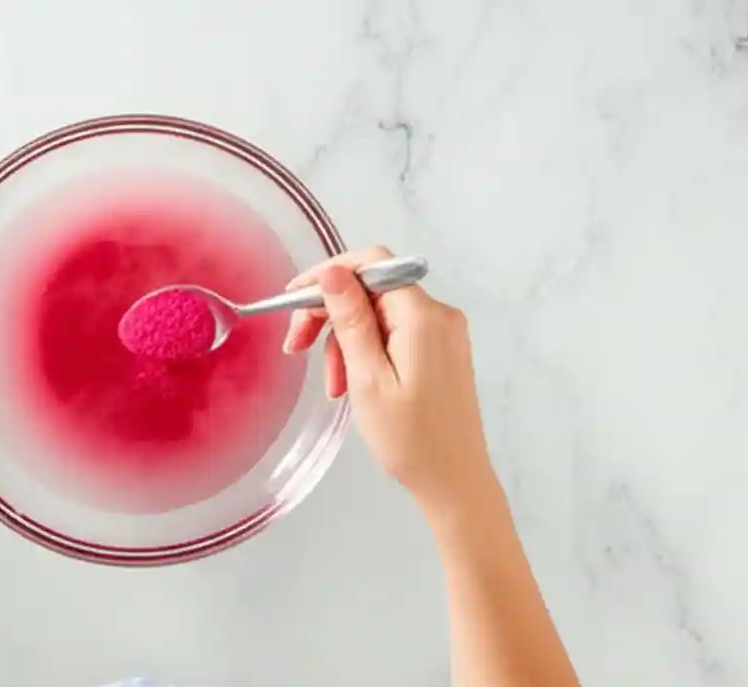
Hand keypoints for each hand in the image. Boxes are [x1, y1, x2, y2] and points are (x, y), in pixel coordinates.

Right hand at [283, 246, 491, 505]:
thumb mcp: (368, 378)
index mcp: (423, 316)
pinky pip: (392, 334)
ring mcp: (442, 333)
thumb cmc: (411, 440)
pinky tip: (352, 385)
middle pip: (370, 290)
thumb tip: (332, 272)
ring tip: (333, 387)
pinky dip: (366, 353)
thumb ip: (350, 320)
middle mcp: (439, 315)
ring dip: (345, 343)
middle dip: (329, 314)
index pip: (370, 265)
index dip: (327, 275)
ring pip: (377, 315)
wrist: (455, 482)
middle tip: (296, 347)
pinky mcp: (440, 350)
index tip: (293, 300)